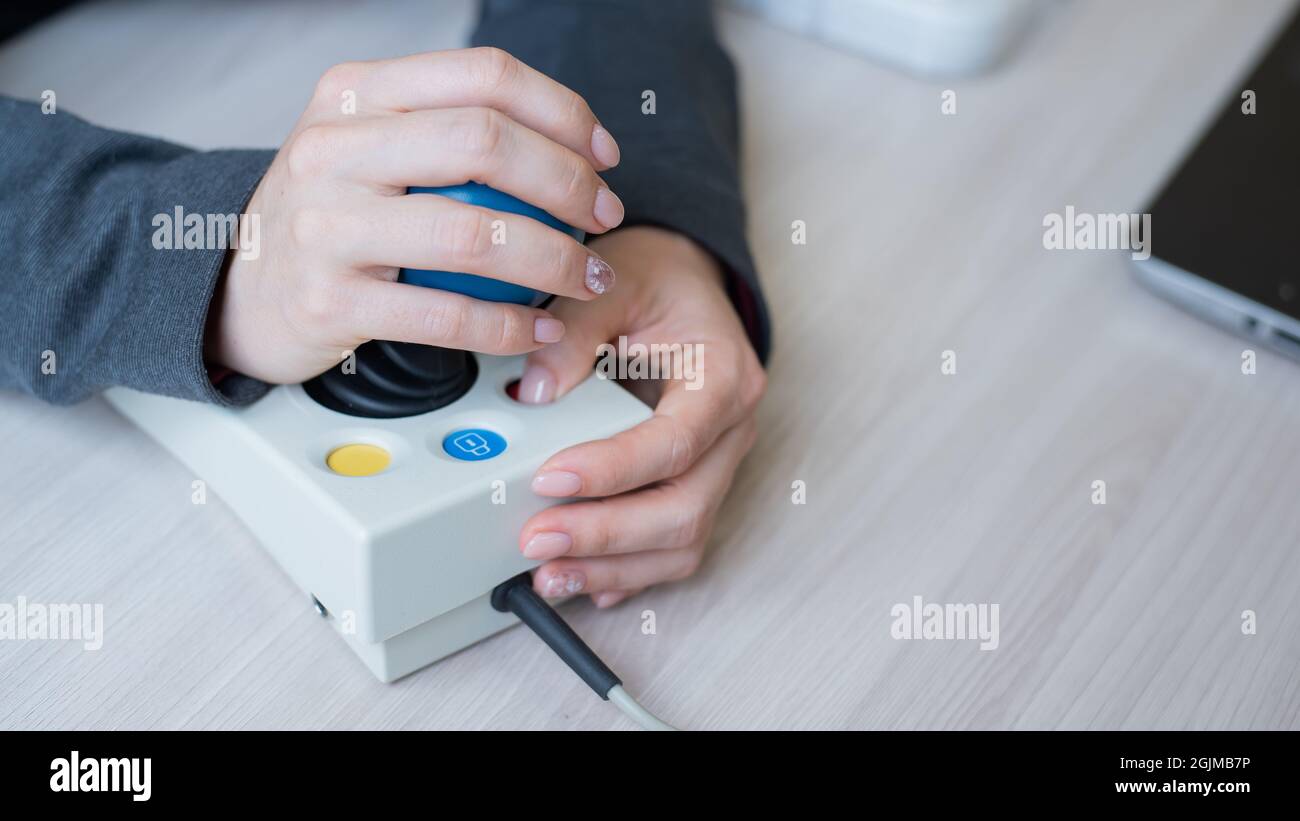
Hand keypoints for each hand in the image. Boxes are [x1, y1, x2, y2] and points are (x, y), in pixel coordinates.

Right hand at [205, 48, 624, 382]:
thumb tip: (574, 143)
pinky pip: (448, 316)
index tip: (604, 155)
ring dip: (557, 261)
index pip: (484, 77)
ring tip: (590, 279)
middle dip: (569, 182)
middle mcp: (334, 148)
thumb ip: (450, 128)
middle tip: (605, 216)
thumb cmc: (331, 214)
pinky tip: (539, 329)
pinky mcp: (330, 302)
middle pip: (485, 142)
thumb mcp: (369, 144)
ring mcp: (326, 226)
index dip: (563, 113)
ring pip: (475, 233)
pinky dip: (510, 327)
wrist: (238, 287)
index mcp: (355, 93)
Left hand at [514, 226, 765, 606]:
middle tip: (536, 539)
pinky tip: (579, 578)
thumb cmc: (657, 281)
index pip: (675, 443)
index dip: (613, 470)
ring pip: (682, 541)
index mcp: (724, 378)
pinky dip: (626, 571)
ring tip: (548, 573)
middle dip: (606, 534)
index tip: (549, 477)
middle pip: (685, 509)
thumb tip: (534, 390)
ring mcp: (717, 466)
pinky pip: (671, 547)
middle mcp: (731, 432)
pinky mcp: (694, 487)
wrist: (683, 285)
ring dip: (613, 566)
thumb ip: (575, 328)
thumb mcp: (615, 279)